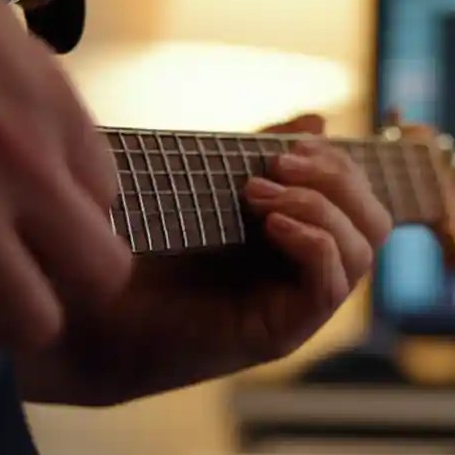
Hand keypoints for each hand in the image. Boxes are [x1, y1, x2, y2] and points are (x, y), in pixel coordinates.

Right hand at [0, 0, 130, 356]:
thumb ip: (30, 101)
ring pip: (31, 322)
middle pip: (100, 276)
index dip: (71, 220)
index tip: (39, 224)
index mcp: (54, 108)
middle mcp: (26, 161)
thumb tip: (42, 151)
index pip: (109, 201)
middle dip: (67, 287)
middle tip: (24, 278)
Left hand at [16, 115, 393, 405]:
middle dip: (340, 180)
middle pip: (374, 222)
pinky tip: (269, 225)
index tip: (294, 141)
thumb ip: (259, 156)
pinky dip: (313, 243)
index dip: (341, 163)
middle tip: (281, 163)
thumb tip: (318, 120)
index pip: (358, 198)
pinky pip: (330, 284)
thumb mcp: (206, 185)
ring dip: (321, 208)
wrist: (80, 311)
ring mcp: (296, 306)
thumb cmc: (132, 250)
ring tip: (259, 193)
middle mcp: (305, 274)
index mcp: (295, 238)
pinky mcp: (279, 333)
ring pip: (361, 251)